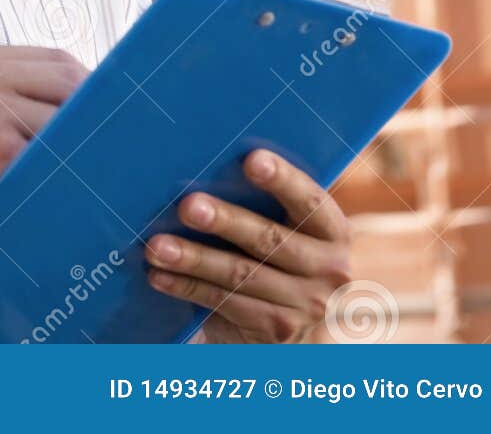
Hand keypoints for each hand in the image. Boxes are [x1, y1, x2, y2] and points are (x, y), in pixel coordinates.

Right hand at [0, 42, 88, 256]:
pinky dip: (61, 172)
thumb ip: (4, 91)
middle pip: (68, 78)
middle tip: (106, 141)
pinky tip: (63, 187)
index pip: (55, 58)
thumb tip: (74, 98)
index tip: (100, 113)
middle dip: (93, 111)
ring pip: (64, 119)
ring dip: (77, 146)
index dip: (84, 86)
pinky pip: (49, 156)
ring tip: (86, 168)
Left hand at [144, 149, 351, 342]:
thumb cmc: (289, 245)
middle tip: (187, 206)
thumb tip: (209, 161)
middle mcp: (328, 270)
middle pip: (269, 240)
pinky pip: (225, 303)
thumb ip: (268, 198)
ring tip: (158, 246)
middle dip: (225, 221)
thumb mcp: (295, 224)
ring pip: (241, 276)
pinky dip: (188, 288)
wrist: (309, 313)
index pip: (309, 200)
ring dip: (194, 259)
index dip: (282, 179)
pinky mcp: (276, 330)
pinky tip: (160, 276)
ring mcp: (304, 305)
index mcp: (332, 230)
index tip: (251, 159)